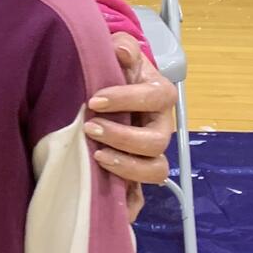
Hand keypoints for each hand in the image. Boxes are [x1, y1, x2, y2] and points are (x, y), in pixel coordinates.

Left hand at [85, 33, 175, 211]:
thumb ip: (123, 48)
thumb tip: (122, 51)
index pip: (153, 98)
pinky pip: (140, 196)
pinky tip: (107, 204)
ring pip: (155, 170)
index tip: (94, 101)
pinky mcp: (137, 173)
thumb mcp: (120, 52)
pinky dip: (128, 204)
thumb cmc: (117, 69)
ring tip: (97, 157)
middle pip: (157, 142)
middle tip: (91, 129)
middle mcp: (162, 127)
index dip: (126, 100)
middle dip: (124, 137)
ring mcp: (151, 153)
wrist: (111, 88)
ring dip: (128, 167)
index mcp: (160, 95)